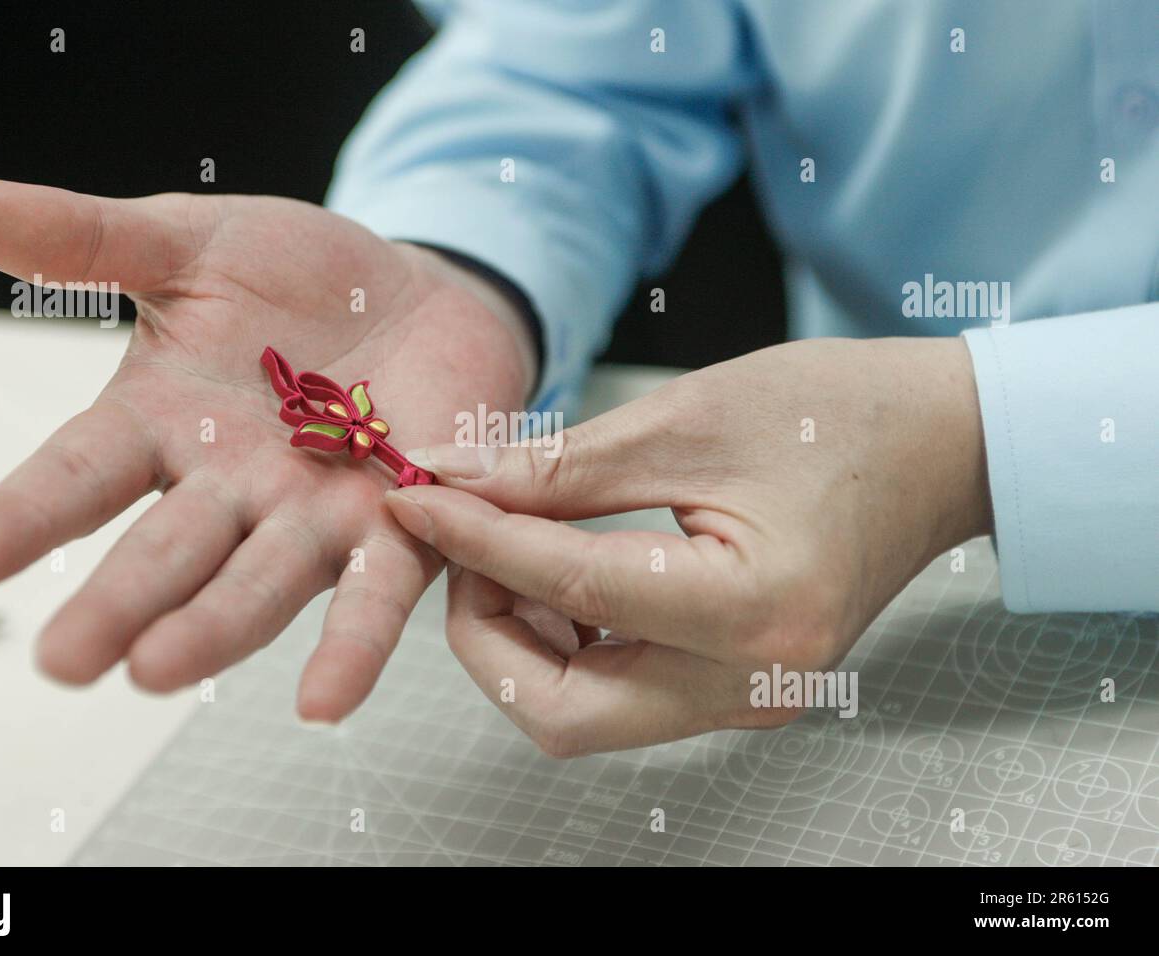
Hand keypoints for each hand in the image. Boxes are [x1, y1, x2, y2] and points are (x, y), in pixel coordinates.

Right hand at [0, 177, 531, 719]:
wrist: (419, 292)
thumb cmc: (296, 276)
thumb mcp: (191, 244)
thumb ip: (86, 238)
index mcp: (164, 423)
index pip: (82, 472)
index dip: (24, 513)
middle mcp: (230, 488)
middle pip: (168, 550)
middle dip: (121, 600)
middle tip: (66, 658)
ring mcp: (315, 516)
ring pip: (261, 581)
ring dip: (215, 627)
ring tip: (161, 671)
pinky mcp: (403, 526)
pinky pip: (376, 593)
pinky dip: (353, 645)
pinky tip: (325, 702)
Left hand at [383, 337, 992, 754]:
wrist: (941, 446)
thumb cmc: (840, 415)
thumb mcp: (686, 419)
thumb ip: (557, 468)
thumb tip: (452, 485)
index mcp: (752, 611)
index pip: (569, 591)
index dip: (473, 542)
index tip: (413, 501)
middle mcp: (752, 686)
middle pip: (560, 712)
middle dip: (484, 631)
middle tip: (462, 543)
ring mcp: (748, 701)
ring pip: (580, 713)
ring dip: (518, 640)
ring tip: (505, 547)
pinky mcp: (738, 690)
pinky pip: (620, 692)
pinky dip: (565, 642)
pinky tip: (556, 573)